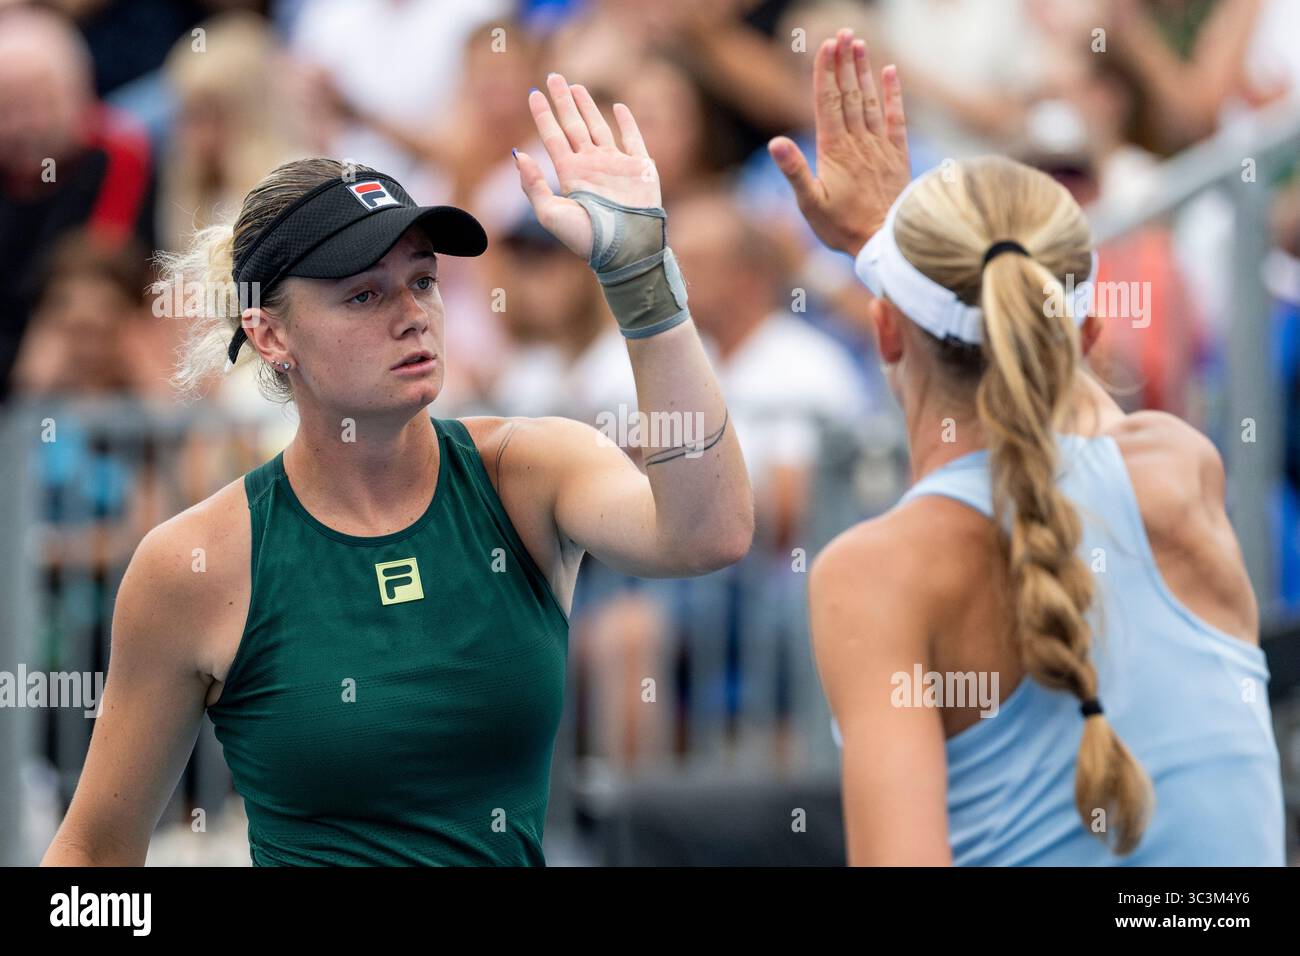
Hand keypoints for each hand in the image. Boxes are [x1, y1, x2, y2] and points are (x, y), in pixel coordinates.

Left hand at [514, 73, 659, 258]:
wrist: (626, 250)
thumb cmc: (587, 238)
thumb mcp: (550, 214)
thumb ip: (533, 186)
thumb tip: (517, 155)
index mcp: (570, 175)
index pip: (552, 137)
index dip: (543, 115)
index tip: (533, 93)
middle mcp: (591, 166)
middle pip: (573, 126)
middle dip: (563, 101)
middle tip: (553, 76)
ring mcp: (615, 166)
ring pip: (599, 127)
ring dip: (588, 107)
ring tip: (576, 87)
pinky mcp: (639, 168)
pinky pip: (633, 139)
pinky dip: (627, 122)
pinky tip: (618, 107)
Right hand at [768, 29, 910, 255]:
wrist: (883, 242)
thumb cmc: (841, 227)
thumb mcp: (810, 203)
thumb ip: (794, 171)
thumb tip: (775, 142)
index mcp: (834, 149)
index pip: (827, 101)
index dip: (826, 71)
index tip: (826, 45)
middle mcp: (858, 142)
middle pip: (848, 94)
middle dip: (844, 63)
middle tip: (843, 34)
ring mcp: (879, 147)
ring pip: (870, 100)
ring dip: (864, 71)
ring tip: (860, 44)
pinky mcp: (896, 156)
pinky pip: (895, 118)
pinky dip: (893, 94)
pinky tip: (891, 73)